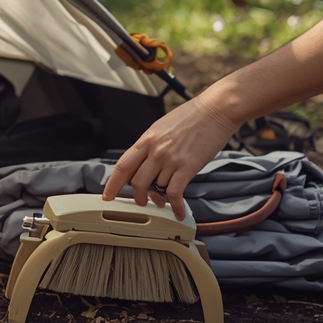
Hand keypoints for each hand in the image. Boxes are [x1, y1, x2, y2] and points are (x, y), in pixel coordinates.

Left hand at [101, 97, 238, 219]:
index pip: (123, 165)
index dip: (112, 183)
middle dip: (138, 196)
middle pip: (137, 181)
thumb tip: (144, 164)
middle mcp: (155, 150)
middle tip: (142, 201)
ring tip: (163, 201)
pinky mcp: (188, 167)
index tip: (107, 194)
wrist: (215, 109)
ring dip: (159, 198)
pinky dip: (175, 206)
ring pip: (157, 188)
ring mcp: (170, 159)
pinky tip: (177, 212)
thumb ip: (151, 146)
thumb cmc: (192, 116)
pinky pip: (175, 193)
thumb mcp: (161, 127)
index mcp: (146, 139)